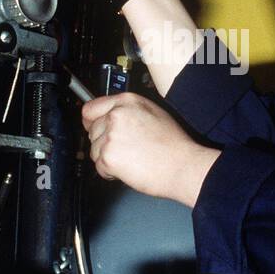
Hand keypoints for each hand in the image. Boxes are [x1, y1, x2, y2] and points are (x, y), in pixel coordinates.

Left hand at [82, 92, 219, 206]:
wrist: (183, 166)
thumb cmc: (174, 145)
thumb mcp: (153, 113)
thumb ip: (128, 111)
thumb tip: (109, 116)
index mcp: (127, 102)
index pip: (91, 108)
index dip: (92, 121)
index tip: (94, 127)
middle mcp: (116, 115)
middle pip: (92, 131)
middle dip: (104, 142)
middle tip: (126, 149)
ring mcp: (111, 136)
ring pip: (94, 150)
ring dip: (107, 158)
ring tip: (131, 159)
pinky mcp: (108, 156)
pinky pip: (99, 166)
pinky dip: (110, 172)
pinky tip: (129, 168)